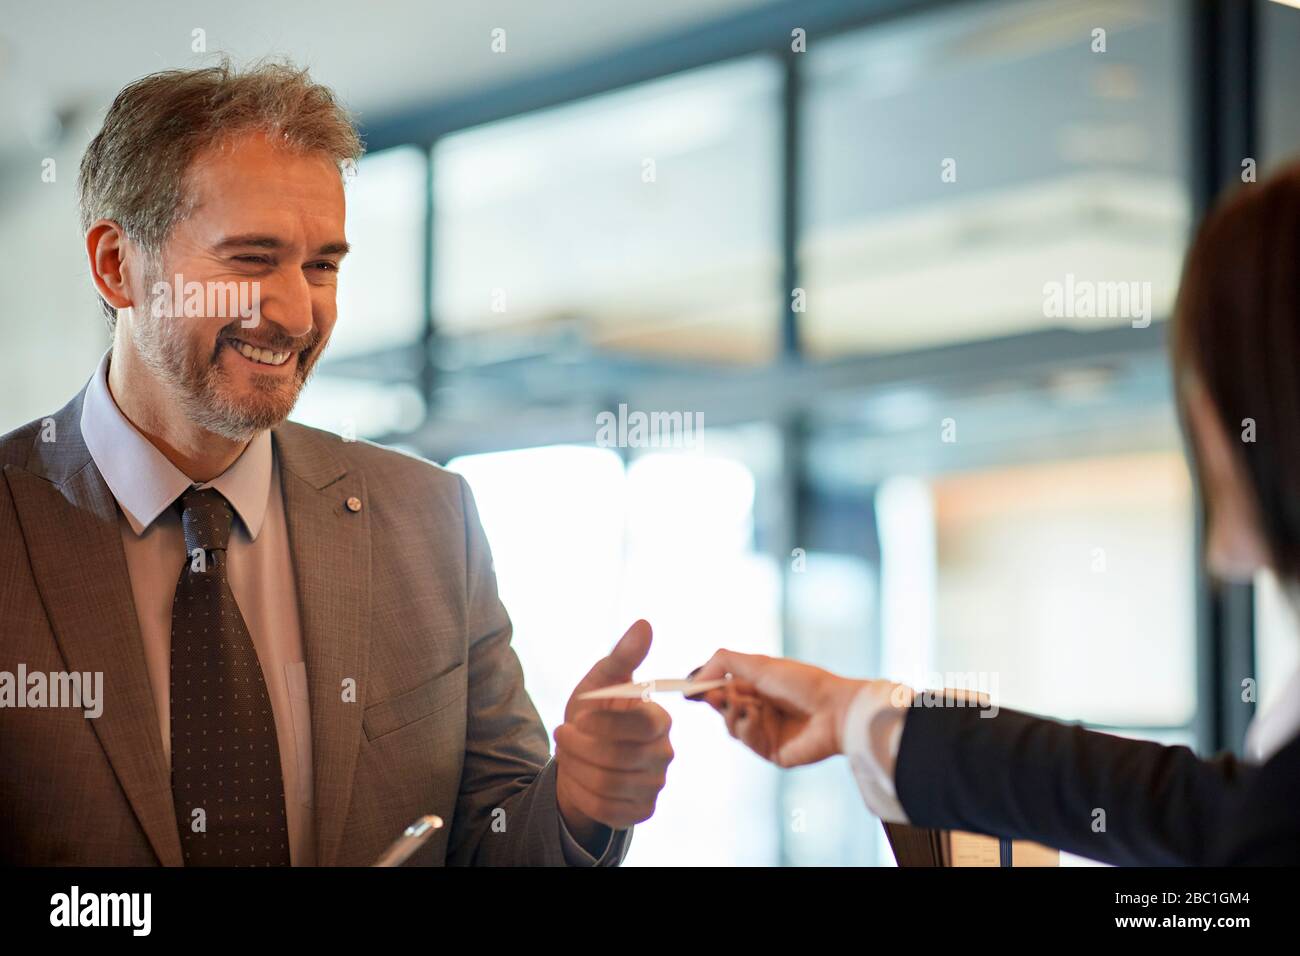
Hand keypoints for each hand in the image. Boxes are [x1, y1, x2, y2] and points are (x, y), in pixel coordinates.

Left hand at [554, 620, 673, 846]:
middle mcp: (664, 753)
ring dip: (575, 768)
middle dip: (579, 747)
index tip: (578, 717)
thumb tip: (644, 624)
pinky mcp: (640, 810)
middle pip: (620, 758)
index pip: (643, 724)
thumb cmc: (594, 713)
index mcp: (660, 719)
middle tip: (562, 735)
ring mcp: (655, 785)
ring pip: (609, 785)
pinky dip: (580, 793)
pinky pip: (606, 809)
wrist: (579, 757)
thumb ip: (622, 655)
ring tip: (566, 754)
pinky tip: (575, 778)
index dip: (604, 723)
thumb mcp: (599, 682)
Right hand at [690, 649, 868, 767]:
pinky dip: (747, 726)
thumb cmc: (802, 683)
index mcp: (760, 687)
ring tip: (748, 702)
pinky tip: (758, 716)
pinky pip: (747, 740)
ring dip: (734, 712)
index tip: (691, 687)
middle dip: (717, 700)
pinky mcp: (771, 751)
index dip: (707, 687)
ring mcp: (766, 732)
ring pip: (732, 726)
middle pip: (724, 708)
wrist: (834, 710)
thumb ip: (725, 662)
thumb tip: (696, 675)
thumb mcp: (760, 664)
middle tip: (713, 694)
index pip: (724, 688)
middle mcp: (761, 709)